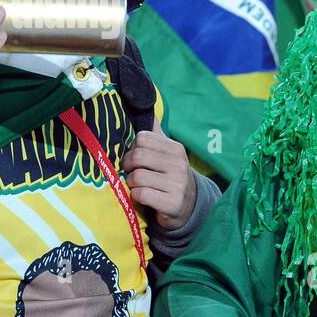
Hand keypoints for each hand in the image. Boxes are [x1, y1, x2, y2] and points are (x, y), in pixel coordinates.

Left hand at [120, 117, 198, 231]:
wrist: (188, 206)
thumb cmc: (169, 176)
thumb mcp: (166, 154)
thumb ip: (156, 134)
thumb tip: (148, 110)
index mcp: (175, 148)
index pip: (142, 138)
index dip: (131, 148)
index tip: (133, 159)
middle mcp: (179, 164)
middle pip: (137, 156)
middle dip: (127, 166)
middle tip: (129, 172)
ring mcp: (177, 183)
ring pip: (137, 177)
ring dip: (131, 183)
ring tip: (138, 186)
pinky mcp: (172, 202)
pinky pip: (141, 194)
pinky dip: (136, 197)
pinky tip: (143, 197)